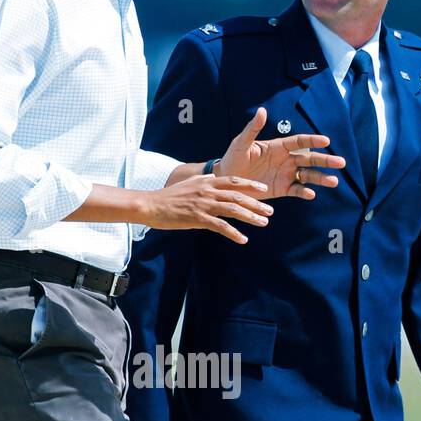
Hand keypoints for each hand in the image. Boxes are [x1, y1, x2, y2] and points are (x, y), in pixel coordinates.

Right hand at [142, 172, 272, 243]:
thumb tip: (214, 181)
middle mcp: (208, 190)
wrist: (150, 205)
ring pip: (233, 209)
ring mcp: (204, 204)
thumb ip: (203, 183)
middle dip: (256, 203)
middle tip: (270, 211)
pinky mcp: (198, 218)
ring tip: (263, 223)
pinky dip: (234, 233)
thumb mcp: (188, 185)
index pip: (234, 181)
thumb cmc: (168, 197)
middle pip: (238, 196)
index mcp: (206, 182)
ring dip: (251, 217)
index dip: (250, 185)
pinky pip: (220, 226)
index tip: (264, 190)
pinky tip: (243, 239)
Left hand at [217, 106, 345, 198]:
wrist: (227, 180)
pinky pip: (296, 190)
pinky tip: (312, 194)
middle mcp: (286, 160)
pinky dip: (304, 192)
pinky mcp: (281, 189)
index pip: (299, 141)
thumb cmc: (234, 157)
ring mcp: (285, 175)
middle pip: (310, 159)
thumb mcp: (241, 143)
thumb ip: (252, 129)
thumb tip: (261, 110)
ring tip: (333, 182)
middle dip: (325, 161)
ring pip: (307, 175)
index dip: (313, 140)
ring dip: (321, 178)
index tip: (326, 141)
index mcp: (278, 146)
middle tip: (341, 163)